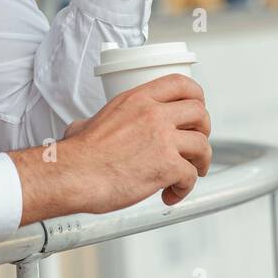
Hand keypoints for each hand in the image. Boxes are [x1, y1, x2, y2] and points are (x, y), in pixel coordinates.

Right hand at [61, 73, 211, 210]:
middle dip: (204, 130)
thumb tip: (83, 127)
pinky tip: (170, 194)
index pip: (180, 83)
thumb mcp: (86, 123)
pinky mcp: (167, 166)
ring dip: (200, 162)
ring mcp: (163, 139)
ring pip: (202, 145)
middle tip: (195, 144)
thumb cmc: (77, 155)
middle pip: (199, 112)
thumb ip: (93, 121)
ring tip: (189, 173)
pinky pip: (191, 176)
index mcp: (137, 99)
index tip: (197, 108)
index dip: (196, 96)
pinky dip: (184, 188)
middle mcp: (153, 114)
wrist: (74, 175)